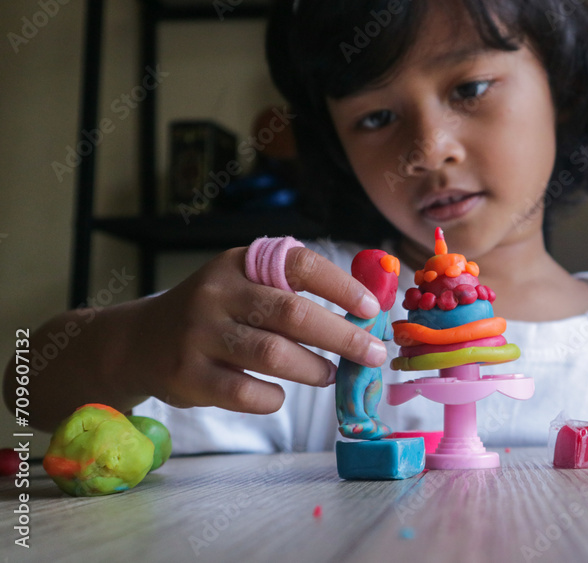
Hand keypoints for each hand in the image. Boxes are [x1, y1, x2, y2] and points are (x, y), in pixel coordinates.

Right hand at [125, 247, 385, 413]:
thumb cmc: (215, 314)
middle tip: (372, 353)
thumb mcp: (243, 284)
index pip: (300, 265)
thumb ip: (290, 290)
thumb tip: (362, 314)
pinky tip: (280, 394)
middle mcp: (216, 293)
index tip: (372, 309)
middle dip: (343, 337)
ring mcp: (199, 335)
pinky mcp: (188, 375)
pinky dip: (274, 397)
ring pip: (273, 355)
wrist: (139, 342)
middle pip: (292, 314)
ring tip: (330, 374)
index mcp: (240, 264)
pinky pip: (247, 393)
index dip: (342, 286)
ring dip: (314, 369)